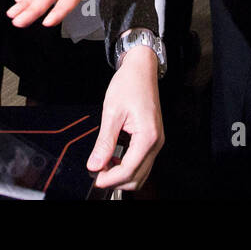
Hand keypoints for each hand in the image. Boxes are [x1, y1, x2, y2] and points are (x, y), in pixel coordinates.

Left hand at [88, 46, 163, 190]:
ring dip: (122, 175)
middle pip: (136, 178)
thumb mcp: (112, 112)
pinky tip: (114, 159)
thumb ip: (104, 142)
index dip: (109, 179)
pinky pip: (142, 162)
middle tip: (96, 173)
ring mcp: (156, 142)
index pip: (128, 171)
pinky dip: (128, 166)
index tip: (94, 178)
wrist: (141, 69)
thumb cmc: (129, 84)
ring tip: (103, 166)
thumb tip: (94, 165)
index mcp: (147, 136)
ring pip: (141, 173)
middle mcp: (156, 142)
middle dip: (115, 180)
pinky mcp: (153, 139)